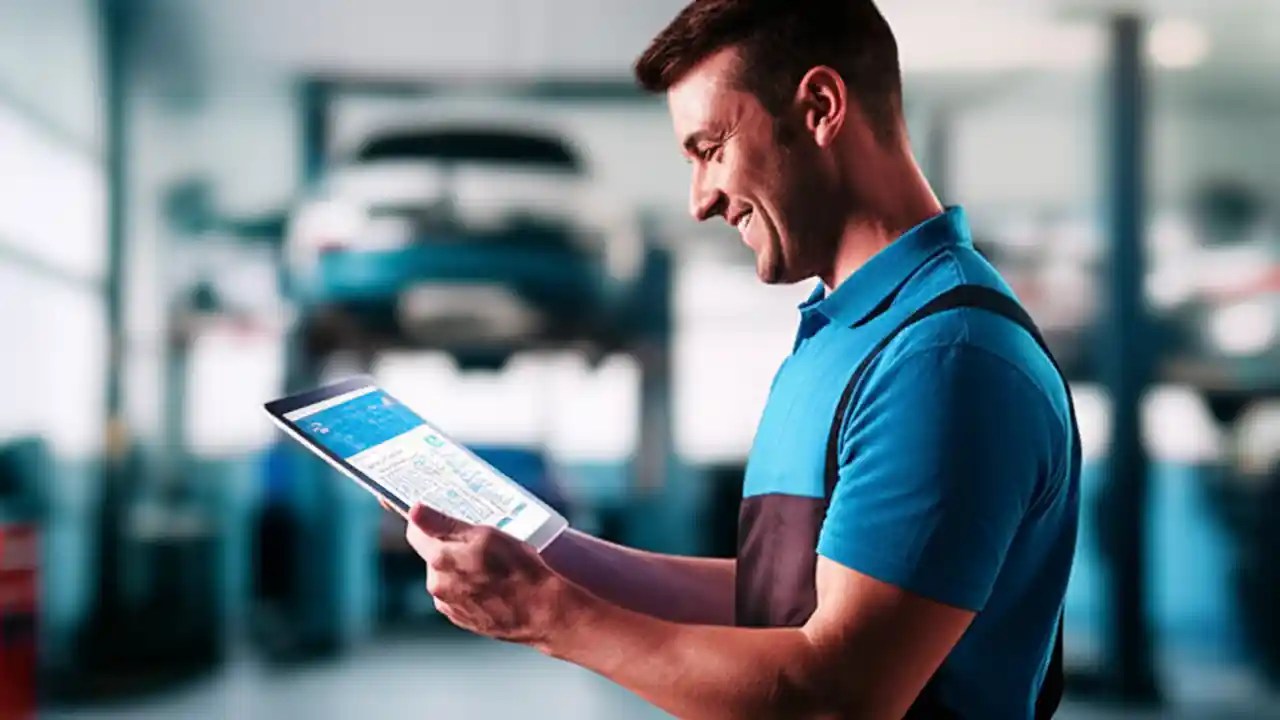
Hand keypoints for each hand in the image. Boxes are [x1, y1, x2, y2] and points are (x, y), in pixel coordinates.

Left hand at [403, 503, 582, 650]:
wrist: (545, 611)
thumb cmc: (521, 568)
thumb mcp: (486, 535)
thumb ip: (443, 524)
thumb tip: (413, 510)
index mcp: (440, 560)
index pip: (416, 531)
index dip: (426, 519)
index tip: (437, 511)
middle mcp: (439, 585)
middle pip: (433, 553)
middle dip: (450, 544)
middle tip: (478, 538)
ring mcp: (451, 605)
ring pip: (447, 575)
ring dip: (461, 566)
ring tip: (491, 563)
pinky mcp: (463, 619)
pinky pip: (459, 594)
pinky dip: (470, 586)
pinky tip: (492, 583)